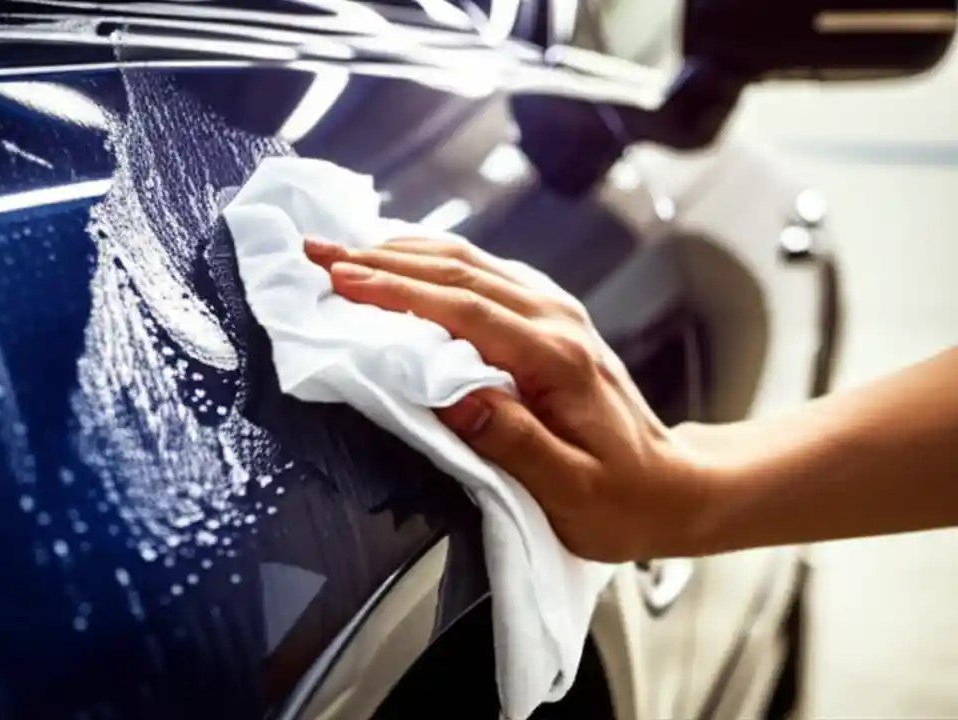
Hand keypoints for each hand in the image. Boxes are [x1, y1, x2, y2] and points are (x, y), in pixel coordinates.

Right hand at [304, 236, 712, 561]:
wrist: (674, 486)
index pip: (462, 309)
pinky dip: (433, 260)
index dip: (396, 291)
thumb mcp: (569, 489)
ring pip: (469, 262)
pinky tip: (404, 258)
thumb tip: (451, 397)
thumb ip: (512, 440)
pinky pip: (482, 272)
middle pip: (457, 272)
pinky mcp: (549, 317)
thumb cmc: (622, 499)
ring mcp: (555, 312)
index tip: (341, 281)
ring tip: (344, 249)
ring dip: (401, 251)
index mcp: (556, 357)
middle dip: (379, 258)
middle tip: (318, 253)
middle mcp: (556, 320)